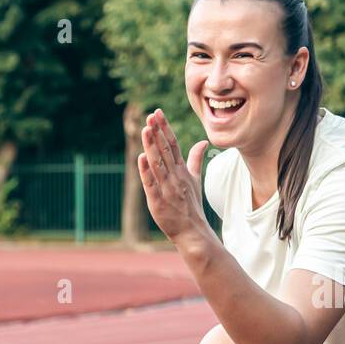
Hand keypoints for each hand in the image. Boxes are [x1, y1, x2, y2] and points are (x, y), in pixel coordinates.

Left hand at [138, 109, 210, 245]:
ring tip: (146, 129)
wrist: (193, 231)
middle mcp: (175, 176)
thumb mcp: (195, 179)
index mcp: (182, 170)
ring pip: (158, 163)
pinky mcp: (158, 201)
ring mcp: (167, 188)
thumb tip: (203, 141)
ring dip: (152, 146)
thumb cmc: (191, 205)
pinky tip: (141, 157)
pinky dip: (146, 171)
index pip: (174, 144)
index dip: (165, 128)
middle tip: (151, 115)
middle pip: (165, 150)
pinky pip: (151, 184)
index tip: (158, 113)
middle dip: (157, 132)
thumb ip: (196, 159)